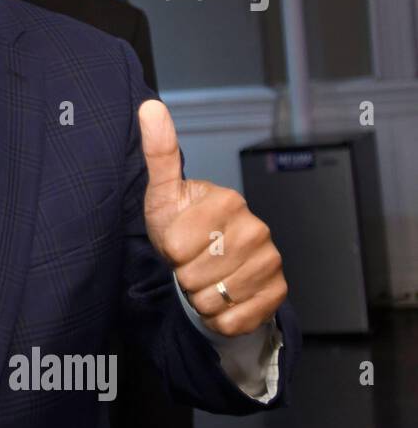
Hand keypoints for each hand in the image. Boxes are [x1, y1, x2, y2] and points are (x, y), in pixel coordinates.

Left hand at [138, 99, 286, 335]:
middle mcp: (256, 229)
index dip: (171, 252)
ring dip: (200, 298)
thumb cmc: (182, 228)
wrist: (212, 266)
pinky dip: (220, 318)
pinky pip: (235, 320)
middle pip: (195, 276)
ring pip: (213, 300)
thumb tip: (149, 107)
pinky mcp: (278, 292)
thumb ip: (158, 154)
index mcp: (228, 202)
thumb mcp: (163, 194)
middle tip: (192, 263)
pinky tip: (222, 299)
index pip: (179, 247)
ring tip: (205, 279)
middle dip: (184, 276)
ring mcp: (272, 261)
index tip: (178, 243)